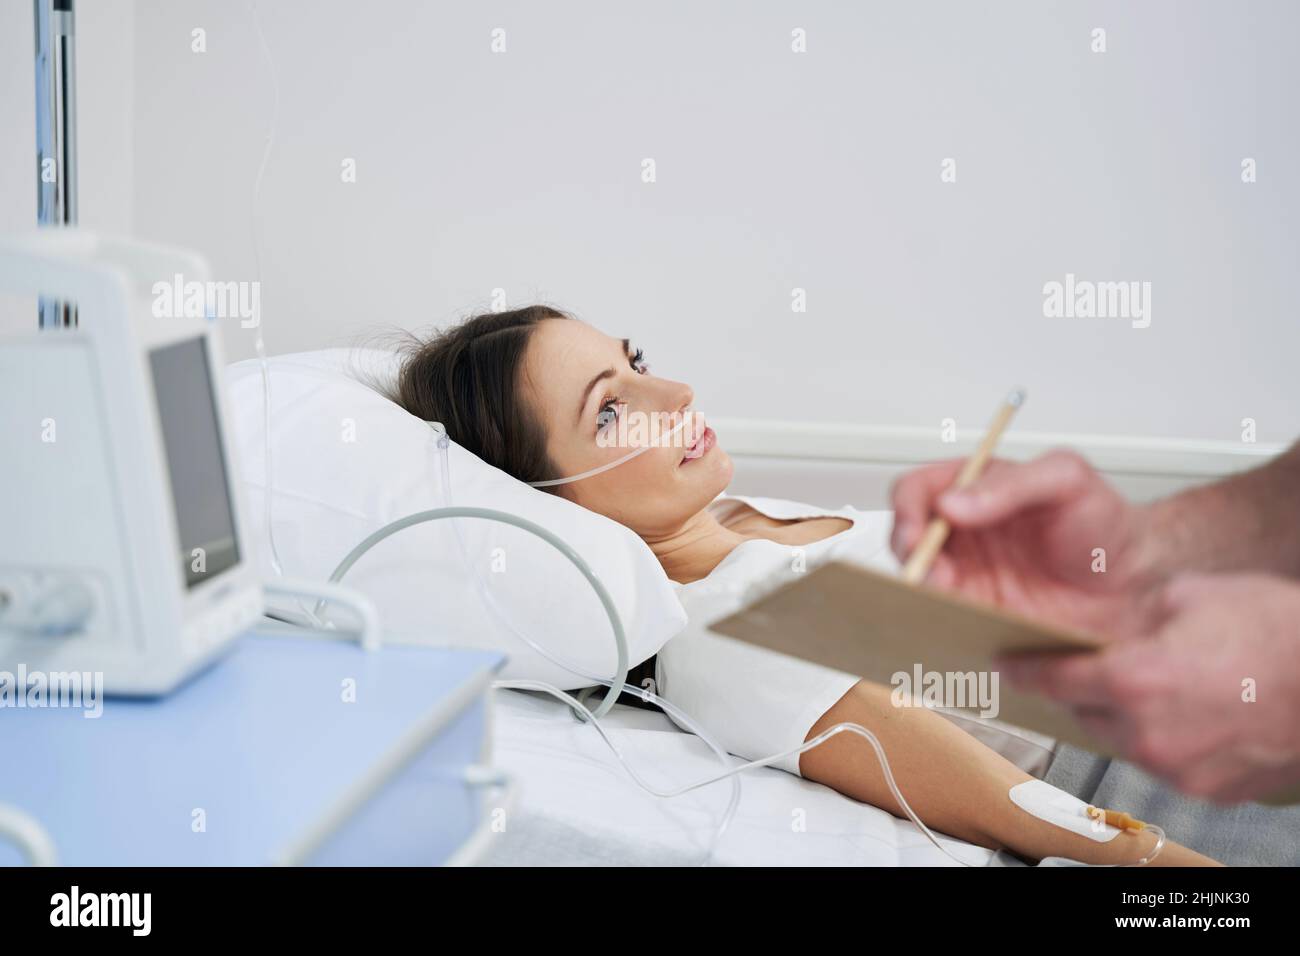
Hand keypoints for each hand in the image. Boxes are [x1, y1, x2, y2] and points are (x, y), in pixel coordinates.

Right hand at [890, 450, 1157, 638]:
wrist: (1136, 589)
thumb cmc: (1107, 527)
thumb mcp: (1068, 480)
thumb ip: (1011, 484)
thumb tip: (952, 503)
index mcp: (976, 490)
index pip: (918, 490)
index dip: (908, 509)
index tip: (918, 531)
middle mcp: (963, 532)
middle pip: (907, 537)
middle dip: (911, 555)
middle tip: (936, 574)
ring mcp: (967, 575)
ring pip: (917, 580)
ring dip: (923, 591)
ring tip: (951, 600)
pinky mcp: (976, 614)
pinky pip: (939, 617)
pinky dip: (938, 621)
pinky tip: (959, 622)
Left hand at [994, 573, 1299, 803]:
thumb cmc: (1281, 634)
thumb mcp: (1193, 596)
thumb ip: (1136, 614)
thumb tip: (1112, 622)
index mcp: (1135, 680)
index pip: (1052, 679)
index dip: (1025, 669)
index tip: (1006, 665)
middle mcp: (1148, 732)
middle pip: (1085, 710)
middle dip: (1084, 687)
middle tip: (1096, 664)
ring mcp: (1178, 768)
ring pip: (1123, 737)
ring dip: (1127, 713)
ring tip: (1163, 682)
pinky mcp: (1208, 789)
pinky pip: (1164, 760)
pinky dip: (1166, 738)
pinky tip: (1193, 710)